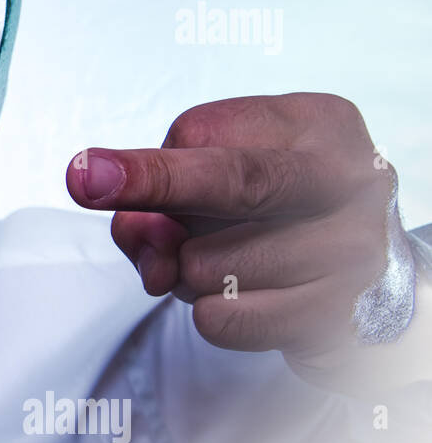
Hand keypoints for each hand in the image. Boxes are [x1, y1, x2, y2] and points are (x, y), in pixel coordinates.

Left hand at [66, 93, 398, 364]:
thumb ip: (156, 203)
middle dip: (154, 182)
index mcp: (316, 123)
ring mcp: (354, 249)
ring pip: (213, 264)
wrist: (359, 284)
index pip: (204, 131)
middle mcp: (349, 179)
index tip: (107, 179)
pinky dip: (205, 315)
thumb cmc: (270, 217)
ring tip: (216, 267)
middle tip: (84, 180)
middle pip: (238, 181)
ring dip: (183, 274)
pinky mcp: (339, 316)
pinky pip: (227, 319)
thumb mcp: (212, 186)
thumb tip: (145, 247)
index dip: (151, 168)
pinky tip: (232, 301)